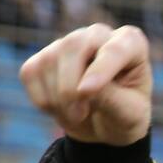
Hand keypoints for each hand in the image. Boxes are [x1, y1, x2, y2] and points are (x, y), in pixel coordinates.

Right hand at [19, 24, 152, 146]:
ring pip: (49, 61)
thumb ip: (112, 99)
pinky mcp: (43, 56)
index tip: (86, 92)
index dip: (99, 70)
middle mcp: (99, 35)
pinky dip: (42, 100)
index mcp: (131, 43)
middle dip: (71, 86)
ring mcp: (69, 43)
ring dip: (58, 100)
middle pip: (73, 46)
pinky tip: (61, 108)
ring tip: (78, 116)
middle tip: (79, 115)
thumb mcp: (129, 114)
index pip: (114, 50)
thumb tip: (81, 88)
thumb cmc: (125, 116)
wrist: (105, 127)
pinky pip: (31, 73)